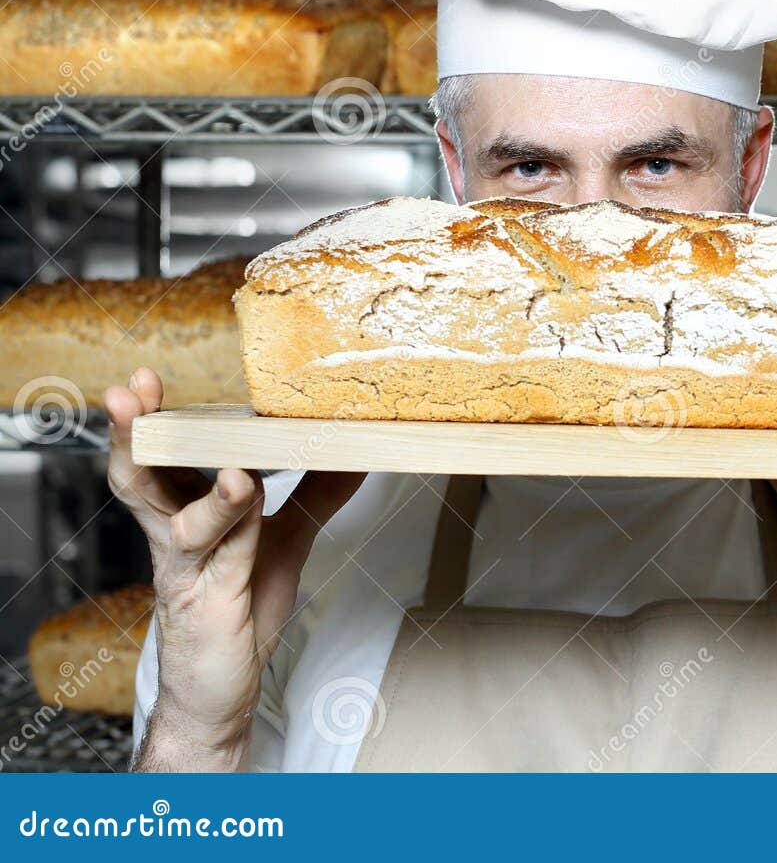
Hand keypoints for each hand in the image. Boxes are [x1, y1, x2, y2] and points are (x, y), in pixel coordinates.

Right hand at [105, 367, 363, 770]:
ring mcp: (189, 570)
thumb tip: (352, 450)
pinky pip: (221, 551)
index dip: (150, 420)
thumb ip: (314, 495)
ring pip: (173, 513)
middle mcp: (175, 538)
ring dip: (180, 473)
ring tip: (195, 427)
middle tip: (131, 392)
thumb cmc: (241, 612)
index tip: (145, 378)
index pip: (158, 459)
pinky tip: (242, 486)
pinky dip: (232, 515)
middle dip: (134, 433)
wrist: (223, 692)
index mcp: (184, 516)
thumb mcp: (283, 541)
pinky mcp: (210, 601)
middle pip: (140, 478)